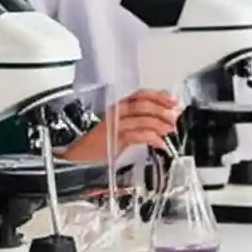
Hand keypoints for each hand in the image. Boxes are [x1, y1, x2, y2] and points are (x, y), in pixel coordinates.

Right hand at [60, 90, 179, 161]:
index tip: (173, 101)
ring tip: (170, 131)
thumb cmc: (97, 144)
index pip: (140, 94)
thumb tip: (161, 122)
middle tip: (174, 117)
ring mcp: (114, 125)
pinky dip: (152, 138)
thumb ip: (136, 123)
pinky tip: (160, 144)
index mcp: (117, 107)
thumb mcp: (117, 129)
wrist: (77, 157)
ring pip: (142, 118)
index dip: (158, 96)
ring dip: (160, 124)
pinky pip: (137, 135)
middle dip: (162, 110)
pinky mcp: (114, 140)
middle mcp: (115, 112)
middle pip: (142, 104)